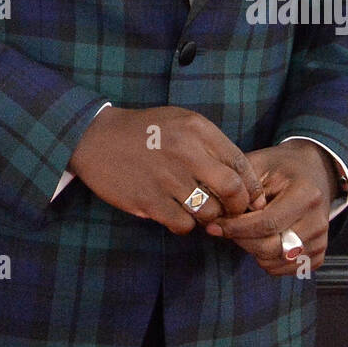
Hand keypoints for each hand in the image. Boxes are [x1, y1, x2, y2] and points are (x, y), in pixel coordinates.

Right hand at [67, 106, 264, 235]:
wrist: (95, 138)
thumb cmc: (145, 130)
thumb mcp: (180, 122)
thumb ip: (211, 144)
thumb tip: (242, 180)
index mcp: (197, 129)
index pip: (240, 162)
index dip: (251, 186)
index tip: (251, 199)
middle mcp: (185, 151)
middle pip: (232, 189)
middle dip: (237, 206)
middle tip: (231, 211)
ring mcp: (166, 177)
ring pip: (209, 212)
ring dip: (208, 217)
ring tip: (197, 209)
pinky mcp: (149, 199)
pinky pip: (183, 225)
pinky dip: (184, 224)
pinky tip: (174, 213)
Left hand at [204, 140, 335, 273]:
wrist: (314, 172)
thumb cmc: (282, 167)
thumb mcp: (260, 163)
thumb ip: (241, 186)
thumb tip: (219, 211)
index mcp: (306, 194)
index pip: (268, 223)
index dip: (237, 228)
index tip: (214, 225)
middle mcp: (318, 221)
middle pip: (272, 247)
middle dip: (241, 241)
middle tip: (224, 229)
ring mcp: (322, 241)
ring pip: (277, 262)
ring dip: (253, 251)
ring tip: (243, 231)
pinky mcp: (320, 255)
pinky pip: (286, 269)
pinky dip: (268, 261)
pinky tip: (260, 240)